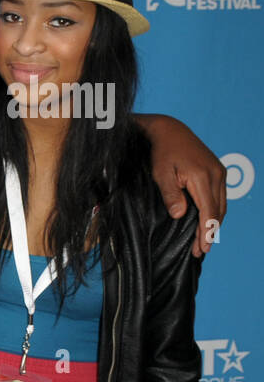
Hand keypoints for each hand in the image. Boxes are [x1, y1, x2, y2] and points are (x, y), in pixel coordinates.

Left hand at [145, 114, 226, 256]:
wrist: (170, 130)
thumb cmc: (162, 152)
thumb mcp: (160, 173)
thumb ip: (170, 194)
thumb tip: (178, 215)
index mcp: (202, 177)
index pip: (208, 211)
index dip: (206, 231)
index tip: (202, 248)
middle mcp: (216, 175)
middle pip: (217, 211)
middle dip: (210, 232)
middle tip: (200, 251)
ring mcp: (219, 173)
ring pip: (221, 205)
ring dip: (214, 223)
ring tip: (204, 241)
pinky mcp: (218, 171)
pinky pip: (219, 197)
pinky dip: (214, 212)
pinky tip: (206, 222)